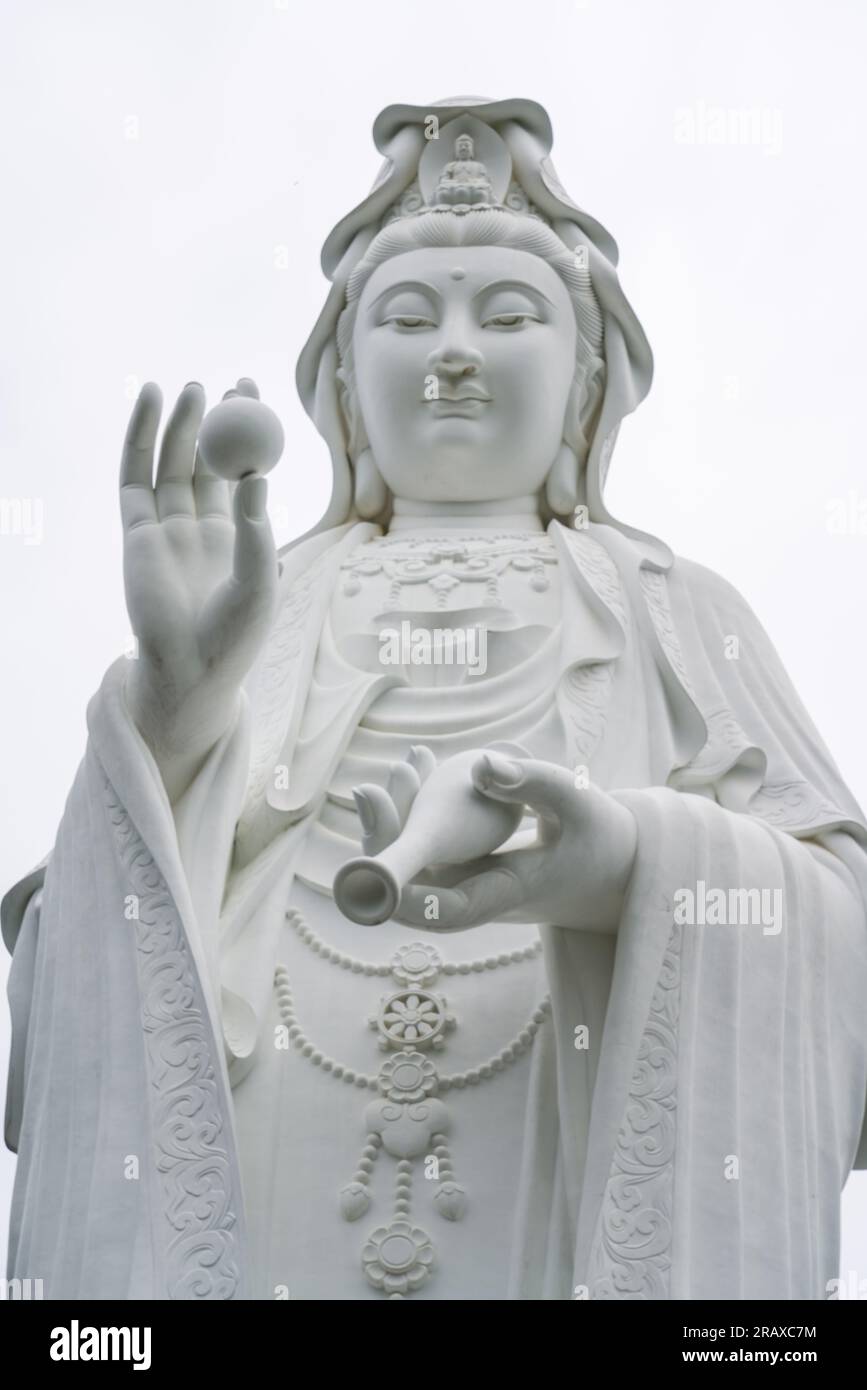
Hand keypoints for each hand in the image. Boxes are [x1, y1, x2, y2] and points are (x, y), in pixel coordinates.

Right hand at [121, 379, 277, 799]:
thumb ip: (254, 528)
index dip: (248, 438)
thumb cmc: (235, 635)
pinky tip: (150, 402)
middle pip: (206, 461)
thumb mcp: (258, 579)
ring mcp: (165, 528)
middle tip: (231, 386)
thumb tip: (255, 476)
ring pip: (170, 463)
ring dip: (180, 424)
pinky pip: (135, 476)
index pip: (240, 473)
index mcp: (235, 536)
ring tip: (193, 387)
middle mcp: (199, 527)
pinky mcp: (135, 532)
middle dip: (217, 422)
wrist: (190, 670)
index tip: (260, 401)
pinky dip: (140, 437)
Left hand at [354, 749, 637, 931]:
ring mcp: (468, 879)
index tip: (371, 871)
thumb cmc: (598, 833)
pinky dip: (415, 807)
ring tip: (406, 764)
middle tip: (370, 790)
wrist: (612, 858)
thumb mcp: (577, 800)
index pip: (447, 911)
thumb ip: (533, 783)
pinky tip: (418, 764)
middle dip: (383, 842)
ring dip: (397, 817)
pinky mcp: (464, 862)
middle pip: (413, 886)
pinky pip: (426, 843)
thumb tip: (478, 765)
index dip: (404, 898)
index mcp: (507, 894)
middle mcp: (477, 894)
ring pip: (415, 863)